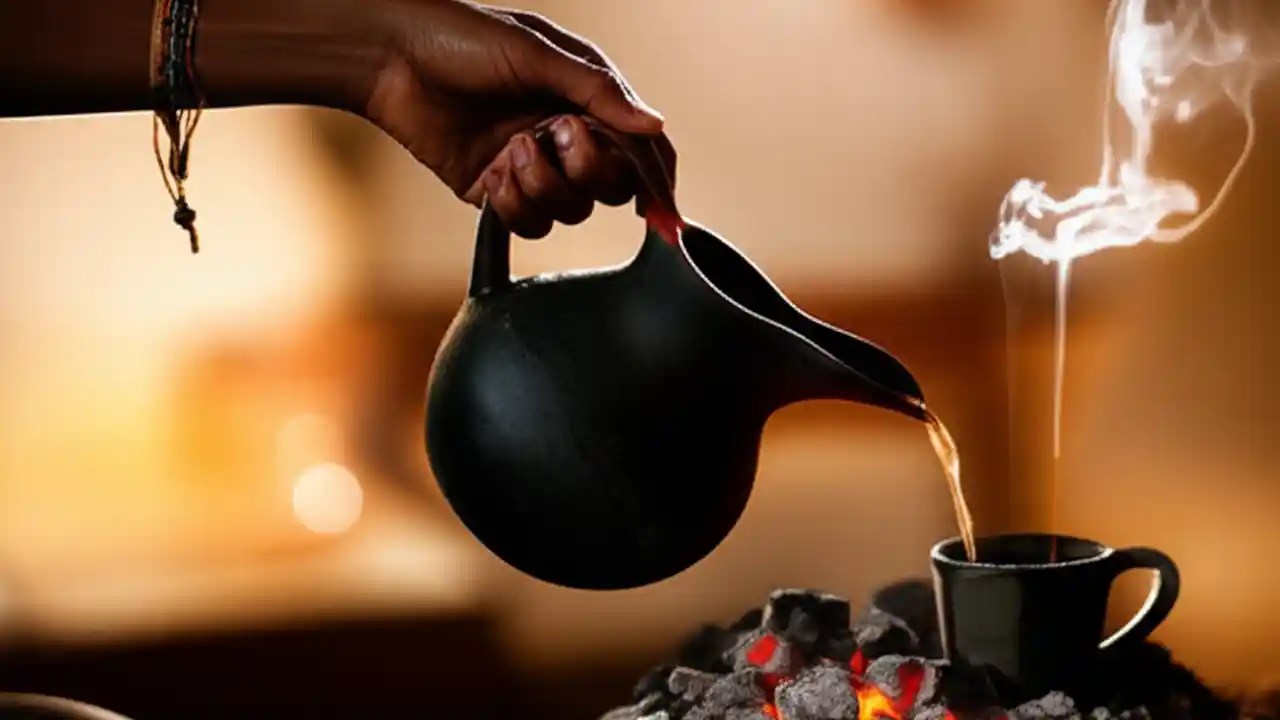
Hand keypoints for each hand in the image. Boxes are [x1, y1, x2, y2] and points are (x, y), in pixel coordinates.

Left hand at [358, 0, 676, 237]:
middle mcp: (566, 135)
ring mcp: (532, 166)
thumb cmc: (463, 38)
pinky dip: (516, 206)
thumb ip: (599, 93)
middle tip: (557, 137)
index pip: (640, 149)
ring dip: (544, 184)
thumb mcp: (538, 54)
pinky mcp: (496, 191)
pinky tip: (495, 176)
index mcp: (587, 97)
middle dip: (589, 171)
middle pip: (611, 187)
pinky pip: (528, 222)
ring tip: (511, 149)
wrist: (390, 57)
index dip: (657, 183)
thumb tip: (655, 126)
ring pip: (570, 210)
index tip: (663, 215)